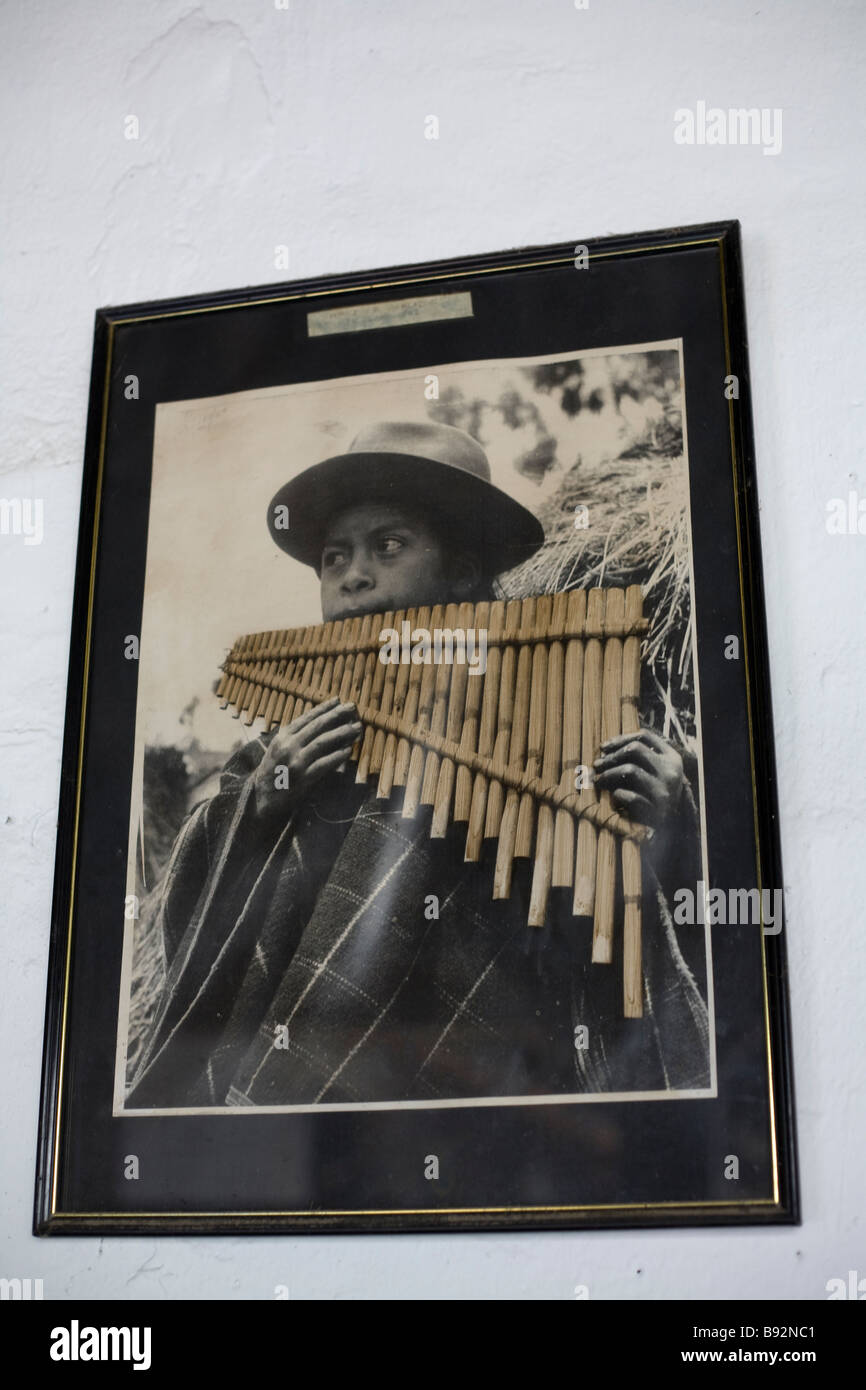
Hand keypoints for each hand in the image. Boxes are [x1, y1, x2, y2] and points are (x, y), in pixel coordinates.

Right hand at [251, 697, 361, 821]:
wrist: (262, 797)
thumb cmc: (274, 770)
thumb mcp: (279, 748)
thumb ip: (296, 736)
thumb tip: (322, 723)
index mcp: (283, 736)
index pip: (307, 717)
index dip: (324, 708)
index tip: (338, 701)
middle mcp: (288, 746)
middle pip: (317, 726)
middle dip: (337, 715)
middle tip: (352, 708)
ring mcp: (295, 762)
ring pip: (323, 742)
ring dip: (342, 733)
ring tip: (356, 728)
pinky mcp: (303, 778)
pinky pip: (324, 764)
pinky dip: (337, 756)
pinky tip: (348, 750)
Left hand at [592, 728, 684, 829]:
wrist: (671, 827)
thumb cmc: (655, 793)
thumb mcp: (655, 772)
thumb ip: (639, 757)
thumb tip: (604, 749)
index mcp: (672, 758)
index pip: (645, 736)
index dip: (620, 739)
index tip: (603, 747)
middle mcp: (671, 772)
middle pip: (635, 749)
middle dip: (611, 756)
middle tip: (596, 765)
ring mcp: (665, 791)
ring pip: (630, 770)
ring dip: (608, 774)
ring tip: (597, 780)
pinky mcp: (656, 810)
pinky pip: (629, 796)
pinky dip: (617, 795)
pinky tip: (614, 798)